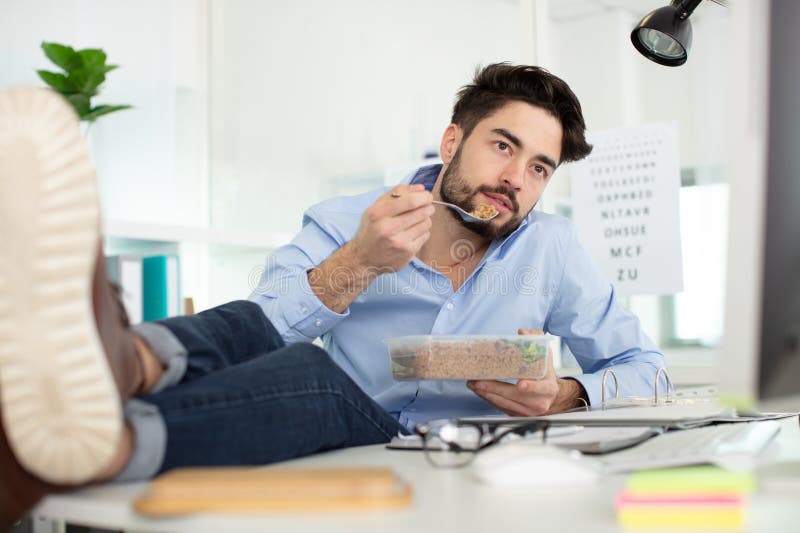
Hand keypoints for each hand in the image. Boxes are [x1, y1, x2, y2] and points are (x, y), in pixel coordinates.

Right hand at [349, 184, 433, 272]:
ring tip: (416, 221)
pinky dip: (422, 232)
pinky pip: (426, 235)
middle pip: (421, 212)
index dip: (423, 196)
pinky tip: (412, 233)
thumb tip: (420, 188)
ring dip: (425, 219)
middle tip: (426, 206)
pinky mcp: (408, 252)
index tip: (427, 195)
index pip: (409, 201)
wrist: (364, 259)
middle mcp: (388, 229)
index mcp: (378, 214)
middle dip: (428, 206)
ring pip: (426, 223)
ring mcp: (399, 242)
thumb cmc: (370, 231)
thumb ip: (396, 194)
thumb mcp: (375, 209)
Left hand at [466, 329, 583, 415]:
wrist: (550, 396)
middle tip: (479, 382)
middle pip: (514, 396)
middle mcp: (539, 403)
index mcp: (548, 388)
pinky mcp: (516, 414)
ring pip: (504, 403)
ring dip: (487, 394)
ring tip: (473, 384)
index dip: (530, 386)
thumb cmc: (545, 374)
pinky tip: (479, 390)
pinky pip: (500, 407)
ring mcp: (527, 411)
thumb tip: (522, 332)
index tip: (520, 384)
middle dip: (495, 389)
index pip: (540, 388)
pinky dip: (488, 398)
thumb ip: (535, 341)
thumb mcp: (545, 356)